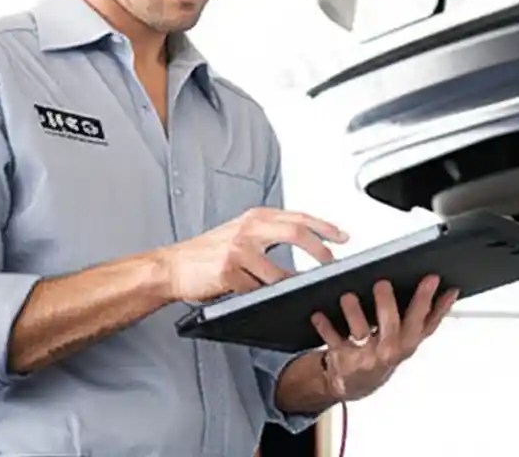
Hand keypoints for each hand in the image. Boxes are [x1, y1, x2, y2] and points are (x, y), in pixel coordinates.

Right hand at [160, 207, 347, 302]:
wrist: (174, 265)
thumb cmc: (208, 253)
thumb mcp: (241, 233)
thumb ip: (269, 234)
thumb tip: (307, 242)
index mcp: (256, 217)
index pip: (299, 217)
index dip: (325, 227)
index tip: (344, 237)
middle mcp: (249, 228)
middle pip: (297, 232)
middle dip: (320, 250)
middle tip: (332, 264)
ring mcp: (238, 249)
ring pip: (278, 271)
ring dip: (293, 285)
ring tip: (301, 292)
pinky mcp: (228, 272)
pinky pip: (256, 290)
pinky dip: (265, 297)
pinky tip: (267, 300)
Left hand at [310, 275, 458, 401]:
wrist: (354, 383)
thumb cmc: (384, 354)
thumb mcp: (410, 340)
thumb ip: (429, 317)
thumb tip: (451, 291)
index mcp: (408, 343)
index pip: (426, 323)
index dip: (433, 303)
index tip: (433, 279)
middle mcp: (389, 350)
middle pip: (392, 328)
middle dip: (387, 305)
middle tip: (382, 283)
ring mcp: (365, 354)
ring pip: (360, 333)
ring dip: (353, 313)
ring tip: (348, 296)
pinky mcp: (342, 356)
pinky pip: (332, 340)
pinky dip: (325, 326)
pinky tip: (319, 314)